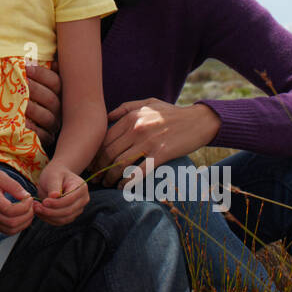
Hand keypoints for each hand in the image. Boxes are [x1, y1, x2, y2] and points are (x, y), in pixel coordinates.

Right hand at [0, 162, 33, 235]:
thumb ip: (13, 186)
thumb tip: (27, 197)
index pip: (11, 211)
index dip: (25, 206)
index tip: (29, 197)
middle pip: (12, 223)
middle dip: (27, 215)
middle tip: (32, 204)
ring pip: (11, 230)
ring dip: (24, 222)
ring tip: (29, 210)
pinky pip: (7, 230)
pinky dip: (18, 226)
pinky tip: (21, 215)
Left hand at [24, 63, 61, 147]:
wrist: (33, 130)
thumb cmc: (34, 102)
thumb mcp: (39, 86)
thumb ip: (41, 74)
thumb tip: (50, 60)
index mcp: (59, 94)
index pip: (55, 82)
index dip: (41, 73)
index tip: (25, 67)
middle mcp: (60, 110)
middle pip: (51, 99)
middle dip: (35, 89)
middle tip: (21, 83)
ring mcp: (54, 126)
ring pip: (47, 117)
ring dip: (33, 109)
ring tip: (20, 103)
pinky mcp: (47, 140)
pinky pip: (41, 136)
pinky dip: (32, 129)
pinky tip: (21, 123)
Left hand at [33, 159, 88, 225]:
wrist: (56, 178)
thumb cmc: (55, 174)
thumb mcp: (53, 175)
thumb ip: (54, 186)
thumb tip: (54, 196)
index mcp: (81, 187)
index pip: (70, 199)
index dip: (57, 203)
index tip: (44, 201)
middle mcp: (83, 200)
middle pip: (68, 211)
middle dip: (51, 211)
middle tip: (36, 207)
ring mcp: (78, 209)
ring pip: (64, 219)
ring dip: (48, 216)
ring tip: (36, 208)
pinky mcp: (70, 215)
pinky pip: (59, 222)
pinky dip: (48, 219)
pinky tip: (39, 212)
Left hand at [98, 100, 220, 185]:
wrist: (199, 121)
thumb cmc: (172, 113)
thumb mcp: (148, 103)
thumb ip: (126, 108)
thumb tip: (106, 117)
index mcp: (131, 117)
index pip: (105, 138)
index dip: (96, 153)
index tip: (92, 163)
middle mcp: (137, 129)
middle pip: (110, 152)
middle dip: (99, 168)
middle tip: (95, 178)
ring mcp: (149, 142)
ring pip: (120, 164)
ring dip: (110, 177)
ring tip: (106, 184)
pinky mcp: (161, 154)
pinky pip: (139, 172)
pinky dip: (127, 182)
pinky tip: (122, 188)